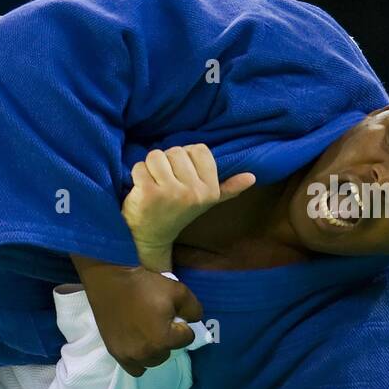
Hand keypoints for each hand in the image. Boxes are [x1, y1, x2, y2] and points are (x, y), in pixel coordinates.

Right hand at [70, 254, 202, 375]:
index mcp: (163, 339)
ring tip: (148, 334)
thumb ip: (194, 309)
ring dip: (155, 350)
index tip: (172, 313)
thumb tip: (193, 322)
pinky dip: (139, 360)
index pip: (187, 338)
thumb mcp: (178, 290)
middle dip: (168, 339)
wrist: (109, 283)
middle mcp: (147, 353)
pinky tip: (138, 346)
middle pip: (169, 352)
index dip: (182, 324)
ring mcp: (129, 355)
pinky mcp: (115, 354)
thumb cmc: (143, 285)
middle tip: (159, 323)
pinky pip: (135, 368)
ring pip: (153, 362)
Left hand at [122, 145, 254, 271]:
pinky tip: (141, 189)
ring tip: (153, 184)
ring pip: (156, 155)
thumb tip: (252, 177)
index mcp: (209, 190)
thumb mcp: (205, 202)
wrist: (151, 238)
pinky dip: (137, 174)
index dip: (185, 158)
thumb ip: (227, 189)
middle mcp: (193, 192)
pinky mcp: (148, 193)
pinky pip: (140, 166)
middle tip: (164, 183)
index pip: (198, 150)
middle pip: (176, 151)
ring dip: (150, 167)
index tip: (180, 176)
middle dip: (166, 162)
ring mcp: (171, 193)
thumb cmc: (176, 213)